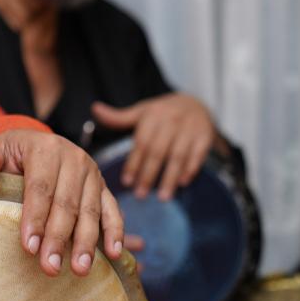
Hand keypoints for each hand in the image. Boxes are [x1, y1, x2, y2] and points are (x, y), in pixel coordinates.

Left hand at [0, 130, 123, 277]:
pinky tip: (114, 254)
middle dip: (58, 238)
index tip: (29, 247)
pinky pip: (112, 211)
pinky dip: (115, 232)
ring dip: (86, 243)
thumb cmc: (12, 155)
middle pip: (66, 204)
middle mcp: (74, 159)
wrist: (37, 146)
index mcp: (46, 148)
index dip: (35, 218)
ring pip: (90, 211)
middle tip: (50, 267)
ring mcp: (92, 174)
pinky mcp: (103, 188)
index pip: (40, 187)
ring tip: (80, 270)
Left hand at [92, 94, 225, 199]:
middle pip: (158, 152)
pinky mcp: (205, 136)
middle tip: (140, 196)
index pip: (142, 142)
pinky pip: (198, 155)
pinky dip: (190, 169)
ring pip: (178, 156)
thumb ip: (118, 117)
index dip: (134, 163)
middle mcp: (172, 121)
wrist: (196, 103)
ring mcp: (191, 128)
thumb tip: (94, 108)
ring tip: (162, 198)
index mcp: (153, 116)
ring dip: (170, 178)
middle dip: (149, 175)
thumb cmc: (162, 113)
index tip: (127, 182)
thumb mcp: (141, 112)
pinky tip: (182, 183)